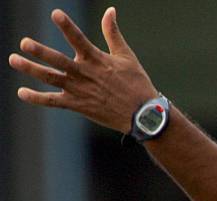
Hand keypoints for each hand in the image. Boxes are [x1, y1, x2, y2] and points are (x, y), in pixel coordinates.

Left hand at [8, 7, 157, 133]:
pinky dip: (37, 98)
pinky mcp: (78, 105)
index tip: (56, 14)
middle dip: (41, 52)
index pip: (79, 39)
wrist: (142, 114)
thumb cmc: (136, 83)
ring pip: (51, 78)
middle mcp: (86, 74)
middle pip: (59, 61)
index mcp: (97, 60)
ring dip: (32, 69)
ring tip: (14, 59)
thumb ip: (113, 33)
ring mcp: (80, 90)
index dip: (67, 26)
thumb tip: (110, 10)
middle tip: (24, 43)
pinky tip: (22, 92)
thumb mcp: (126, 56)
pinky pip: (53, 101)